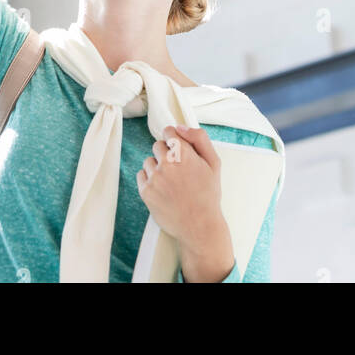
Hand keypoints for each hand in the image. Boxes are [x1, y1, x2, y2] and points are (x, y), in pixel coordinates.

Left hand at [136, 125, 234, 282]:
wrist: (199, 226)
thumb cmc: (208, 194)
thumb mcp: (214, 162)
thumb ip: (199, 138)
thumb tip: (180, 127)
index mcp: (183, 153)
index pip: (168, 132)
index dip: (174, 140)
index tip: (178, 151)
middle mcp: (167, 163)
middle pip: (157, 146)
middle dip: (166, 154)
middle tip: (177, 170)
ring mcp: (155, 178)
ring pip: (149, 161)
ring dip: (157, 168)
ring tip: (170, 183)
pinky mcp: (146, 192)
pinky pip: (141, 176)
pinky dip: (149, 181)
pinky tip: (162, 190)